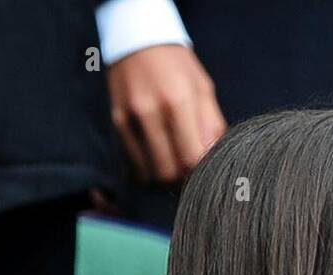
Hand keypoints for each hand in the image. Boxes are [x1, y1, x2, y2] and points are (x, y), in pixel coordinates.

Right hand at [108, 44, 225, 184]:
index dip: (200, 173)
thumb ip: (212, 125)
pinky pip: (131, 162)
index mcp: (178, 101)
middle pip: (168, 171)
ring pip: (148, 172)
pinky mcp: (117, 122)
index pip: (191, 158)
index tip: (206, 170)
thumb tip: (216, 159)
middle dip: (181, 178)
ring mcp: (129, 118)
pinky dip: (146, 168)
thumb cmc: (178, 65)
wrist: (137, 38)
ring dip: (163, 176)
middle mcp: (150, 111)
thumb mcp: (203, 89)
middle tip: (190, 170)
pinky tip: (156, 157)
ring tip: (174, 163)